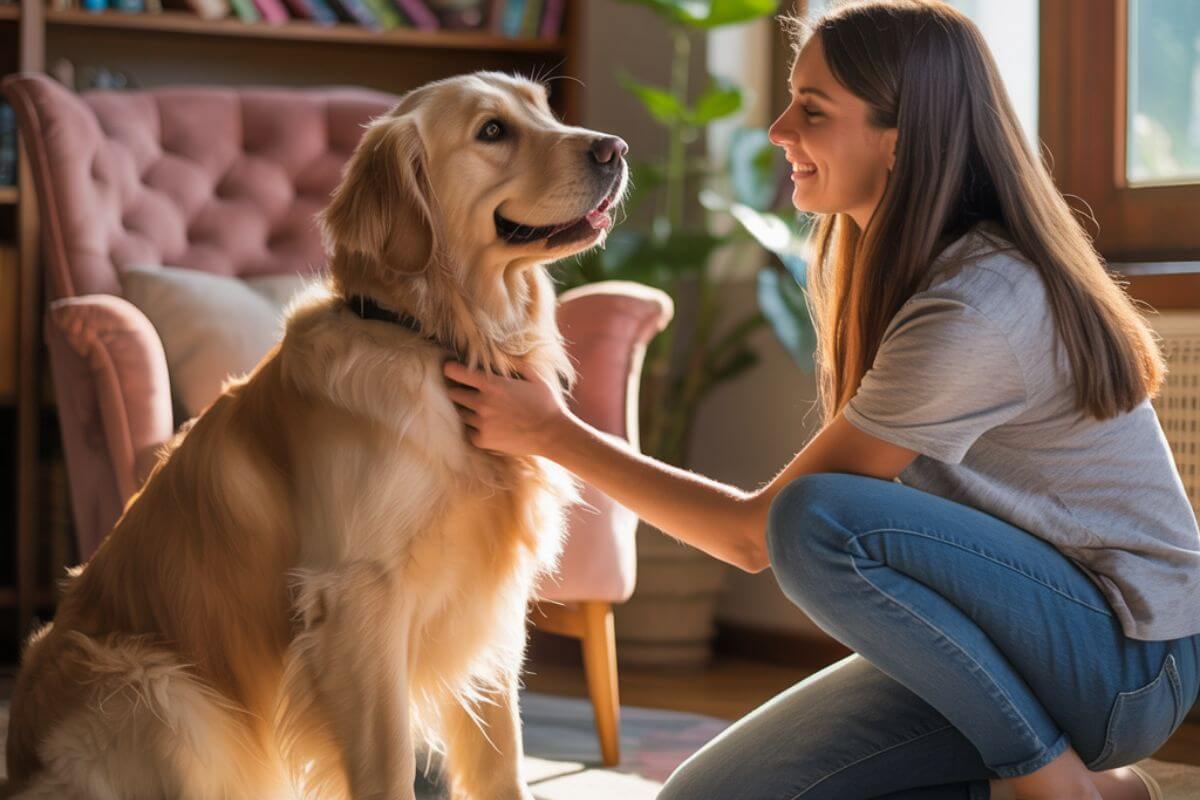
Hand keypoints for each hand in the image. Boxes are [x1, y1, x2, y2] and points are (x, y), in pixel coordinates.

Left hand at [441, 358, 568, 456]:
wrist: (553, 434)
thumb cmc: (546, 403)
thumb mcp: (534, 376)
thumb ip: (514, 364)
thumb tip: (500, 355)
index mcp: (492, 385)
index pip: (454, 372)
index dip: (450, 369)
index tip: (452, 369)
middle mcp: (481, 403)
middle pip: (452, 393)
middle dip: (457, 389)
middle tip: (467, 390)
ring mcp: (481, 424)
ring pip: (459, 412)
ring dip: (466, 409)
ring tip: (481, 409)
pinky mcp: (482, 440)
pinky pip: (467, 431)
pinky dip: (473, 427)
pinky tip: (487, 424)